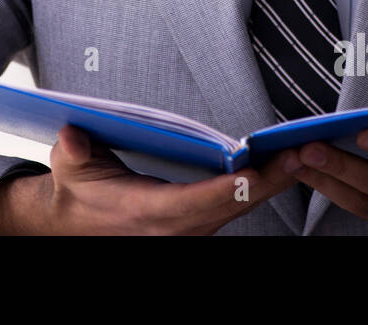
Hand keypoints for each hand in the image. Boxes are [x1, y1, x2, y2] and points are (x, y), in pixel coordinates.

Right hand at [0, 124, 301, 234]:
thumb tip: (72, 137)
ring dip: (270, 184)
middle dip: (267, 183)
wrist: (73, 224)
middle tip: (298, 155)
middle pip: (229, 208)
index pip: (191, 203)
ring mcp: (185, 230)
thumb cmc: (76, 191)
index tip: (250, 173)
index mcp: (143, 212)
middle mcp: (170, 228)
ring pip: (237, 210)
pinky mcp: (194, 225)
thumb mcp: (67, 166)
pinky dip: (257, 188)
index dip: (223, 190)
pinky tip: (279, 168)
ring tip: (300, 154)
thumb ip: (72, 151)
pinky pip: (233, 209)